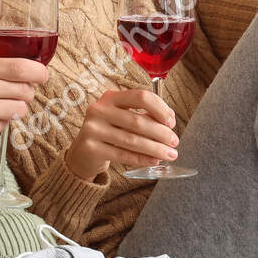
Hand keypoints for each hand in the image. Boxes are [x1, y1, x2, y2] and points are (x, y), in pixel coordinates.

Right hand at [0, 57, 48, 160]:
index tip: (43, 75)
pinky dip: (0, 126)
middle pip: (25, 87)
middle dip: (25, 94)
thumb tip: (17, 75)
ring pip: (21, 107)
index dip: (37, 71)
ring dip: (13, 112)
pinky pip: (7, 124)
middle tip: (14, 99)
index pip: (19, 64)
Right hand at [65, 88, 179, 179]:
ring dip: (155, 148)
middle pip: (138, 121)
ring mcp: (93, 129)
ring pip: (132, 140)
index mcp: (110, 98)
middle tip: (175, 142)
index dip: (160, 108)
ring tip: (170, 154)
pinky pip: (123, 155)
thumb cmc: (109, 132)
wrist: (82, 152)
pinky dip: (142, 159)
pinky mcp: (92, 148)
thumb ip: (143, 116)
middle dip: (161, 133)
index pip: (140, 97)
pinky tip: (154, 161)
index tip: (171, 122)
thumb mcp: (123, 118)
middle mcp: (99, 110)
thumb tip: (169, 120)